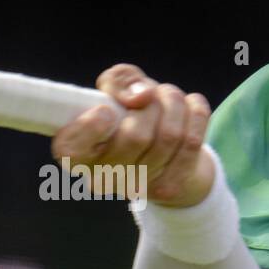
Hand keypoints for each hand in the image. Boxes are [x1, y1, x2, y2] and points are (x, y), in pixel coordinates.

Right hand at [51, 63, 214, 207]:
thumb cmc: (128, 114)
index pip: (72, 147)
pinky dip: (196, 114)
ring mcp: (136, 186)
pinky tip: (188, 112)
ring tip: (168, 100)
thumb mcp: (115, 88)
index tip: (106, 111)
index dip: (91, 127)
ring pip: (170, 136)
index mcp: (75, 152)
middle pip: (135, 136)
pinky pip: (193, 141)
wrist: (161, 150)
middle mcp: (100, 177)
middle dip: (151, 105)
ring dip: (174, 104)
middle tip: (149, 98)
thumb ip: (119, 80)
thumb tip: (141, 96)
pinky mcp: (168, 188)